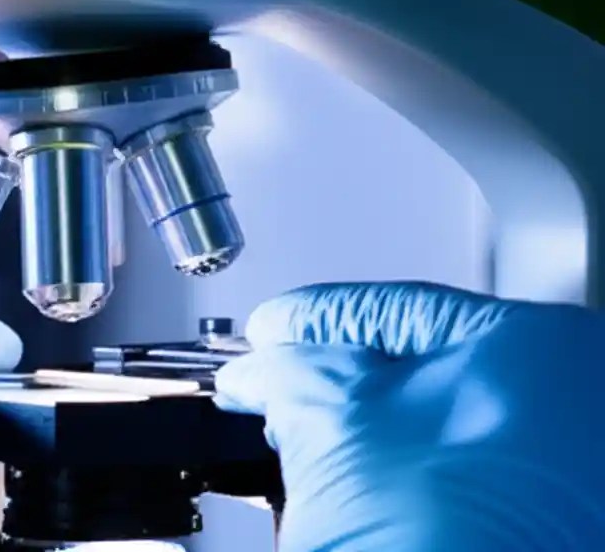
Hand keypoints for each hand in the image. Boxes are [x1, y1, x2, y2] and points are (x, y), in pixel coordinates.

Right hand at [214, 282, 604, 550]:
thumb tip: (263, 364)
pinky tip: (349, 501)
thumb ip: (291, 369)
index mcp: (547, 353)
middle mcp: (573, 412)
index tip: (267, 332)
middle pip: (422, 371)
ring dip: (359, 438)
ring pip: (436, 435)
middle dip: (335, 380)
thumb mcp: (335, 422)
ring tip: (300, 448)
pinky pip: (456, 489)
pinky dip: (395, 487)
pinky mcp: (541, 533)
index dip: (313, 320)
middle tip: (271, 388)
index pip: (400, 307)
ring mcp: (563, 485)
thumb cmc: (444, 541)